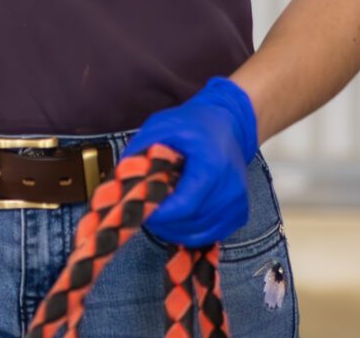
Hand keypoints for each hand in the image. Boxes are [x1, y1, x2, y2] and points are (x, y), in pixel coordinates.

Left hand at [120, 76, 258, 246]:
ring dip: (173, 229)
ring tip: (160, 208)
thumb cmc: (193, 124)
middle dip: (161, 221)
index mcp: (213, 166)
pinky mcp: (239, 215)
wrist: (228, 125)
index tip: (138, 209)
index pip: (184, 206)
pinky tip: (177, 213)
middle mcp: (231, 190)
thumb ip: (140, 152)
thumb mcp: (161, 126)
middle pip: (190, 224)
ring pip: (198, 235)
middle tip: (144, 208)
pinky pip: (209, 235)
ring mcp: (238, 205)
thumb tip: (120, 181)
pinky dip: (188, 231)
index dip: (158, 214)